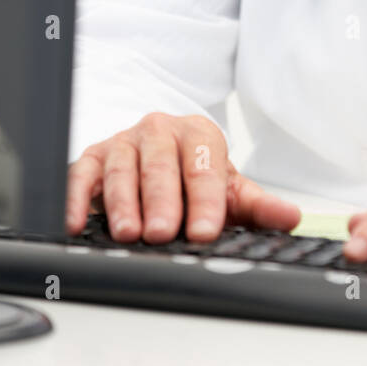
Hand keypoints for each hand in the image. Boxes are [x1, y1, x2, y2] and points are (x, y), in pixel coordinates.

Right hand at [66, 112, 300, 244]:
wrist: (160, 160)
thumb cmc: (196, 178)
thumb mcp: (229, 190)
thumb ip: (258, 206)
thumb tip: (291, 217)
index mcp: (198, 134)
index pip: (204, 166)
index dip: (205, 200)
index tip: (205, 231)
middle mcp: (160, 131)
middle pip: (161, 166)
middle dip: (161, 201)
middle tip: (162, 232)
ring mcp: (124, 142)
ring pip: (121, 169)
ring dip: (122, 203)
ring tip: (128, 234)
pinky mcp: (92, 158)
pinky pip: (81, 175)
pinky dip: (75, 199)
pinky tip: (75, 223)